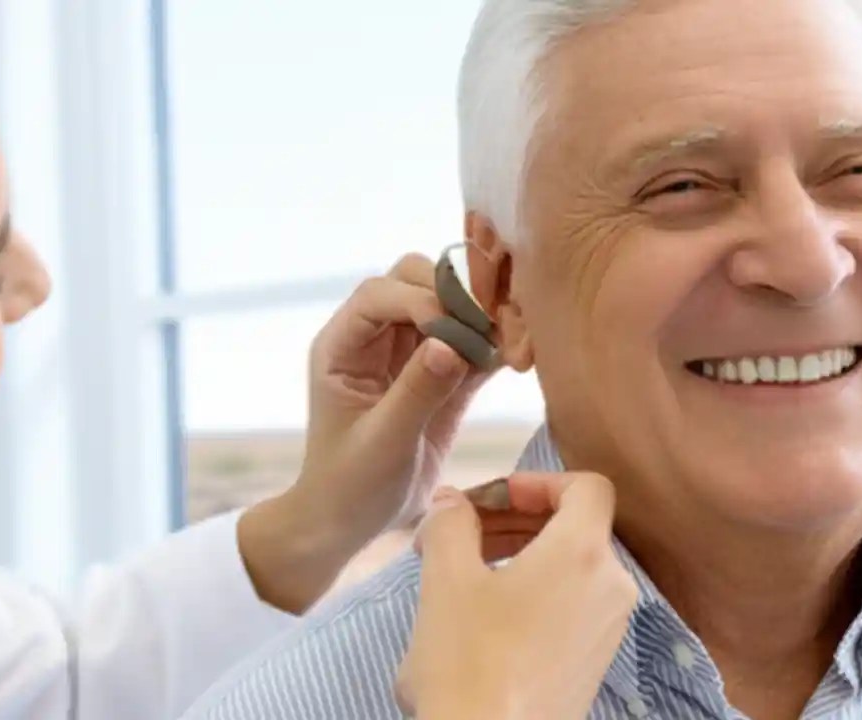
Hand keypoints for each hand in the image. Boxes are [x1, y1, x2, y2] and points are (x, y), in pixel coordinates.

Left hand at [239, 254, 493, 613]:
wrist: (352, 522)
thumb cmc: (351, 485)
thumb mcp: (383, 443)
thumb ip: (416, 392)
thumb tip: (451, 345)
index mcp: (342, 345)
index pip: (381, 293)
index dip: (421, 299)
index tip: (456, 332)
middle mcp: (374, 338)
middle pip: (417, 281)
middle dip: (457, 295)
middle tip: (492, 328)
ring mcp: (409, 353)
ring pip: (451, 306)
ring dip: (484, 318)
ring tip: (514, 344)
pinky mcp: (442, 376)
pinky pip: (471, 344)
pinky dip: (495, 346)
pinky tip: (518, 360)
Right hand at [396, 472, 637, 719]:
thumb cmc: (469, 659)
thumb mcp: (446, 578)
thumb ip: (450, 523)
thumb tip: (452, 502)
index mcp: (585, 554)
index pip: (586, 486)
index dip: (538, 481)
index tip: (492, 501)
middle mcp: (612, 587)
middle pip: (576, 526)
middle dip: (516, 518)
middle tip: (462, 532)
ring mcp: (609, 630)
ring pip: (572, 568)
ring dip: (522, 555)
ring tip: (465, 572)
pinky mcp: (595, 664)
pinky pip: (573, 605)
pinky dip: (536, 592)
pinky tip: (487, 615)